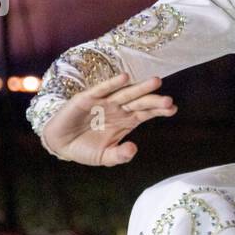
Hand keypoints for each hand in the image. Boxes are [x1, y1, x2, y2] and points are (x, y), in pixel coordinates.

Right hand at [39, 73, 177, 166]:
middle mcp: (118, 109)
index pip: (146, 113)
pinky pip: (102, 89)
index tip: (173, 109)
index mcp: (126, 121)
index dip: (159, 110)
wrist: (60, 143)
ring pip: (125, 93)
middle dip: (154, 101)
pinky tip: (125, 78)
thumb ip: (119, 155)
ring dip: (140, 88)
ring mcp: (104, 102)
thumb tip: (133, 149)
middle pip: (140, 102)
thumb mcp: (104, 157)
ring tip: (156, 82)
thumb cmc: (85, 149)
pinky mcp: (87, 99)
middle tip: (169, 100)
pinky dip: (112, 83)